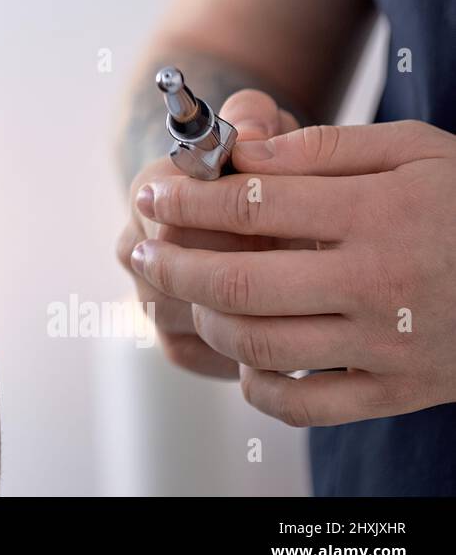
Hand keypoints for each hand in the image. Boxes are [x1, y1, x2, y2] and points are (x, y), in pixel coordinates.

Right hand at [116, 88, 300, 377]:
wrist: (237, 205)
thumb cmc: (254, 162)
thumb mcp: (260, 126)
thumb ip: (254, 118)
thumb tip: (248, 134)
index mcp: (149, 194)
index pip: (174, 219)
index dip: (233, 228)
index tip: (286, 221)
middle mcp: (136, 250)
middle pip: (176, 278)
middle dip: (241, 276)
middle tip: (297, 266)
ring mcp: (150, 299)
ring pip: (186, 320)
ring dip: (241, 313)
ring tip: (296, 298)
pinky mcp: (173, 340)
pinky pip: (199, 353)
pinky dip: (241, 347)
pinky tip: (283, 328)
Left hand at [130, 120, 455, 425]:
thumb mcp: (415, 150)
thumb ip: (326, 149)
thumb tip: (245, 154)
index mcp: (378, 214)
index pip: (252, 206)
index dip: (186, 200)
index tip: (151, 194)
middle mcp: (377, 284)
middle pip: (240, 284)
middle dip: (171, 265)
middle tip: (139, 250)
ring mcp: (387, 346)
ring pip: (261, 346)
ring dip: (205, 321)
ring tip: (183, 297)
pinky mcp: (399, 391)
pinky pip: (307, 405)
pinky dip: (259, 388)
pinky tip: (243, 359)